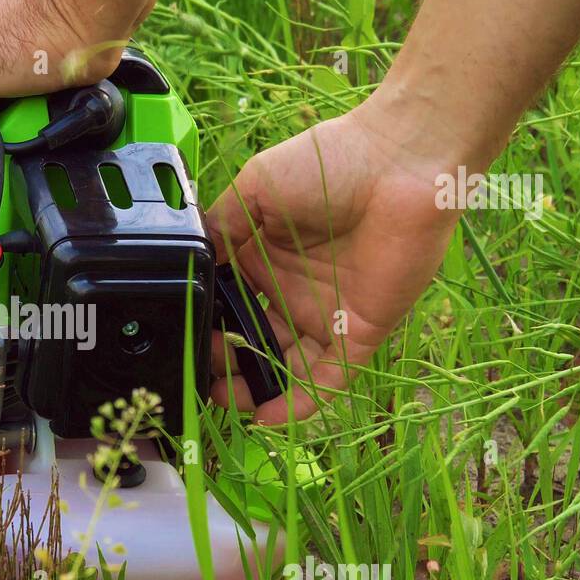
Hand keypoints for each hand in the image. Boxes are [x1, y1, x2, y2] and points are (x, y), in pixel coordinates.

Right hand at [206, 98, 466, 422]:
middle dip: (222, 364)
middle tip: (198, 374)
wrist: (399, 162)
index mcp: (264, 256)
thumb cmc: (329, 162)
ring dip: (253, 389)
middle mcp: (292, 291)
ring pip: (283, 367)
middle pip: (250, 342)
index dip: (204, 325)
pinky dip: (298, 403)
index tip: (179, 338)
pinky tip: (265, 416)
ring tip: (222, 399)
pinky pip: (327, 379)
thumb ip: (220, 226)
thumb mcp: (255, 186)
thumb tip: (191, 261)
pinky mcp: (359, 332)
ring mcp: (326, 315)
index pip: (227, 303)